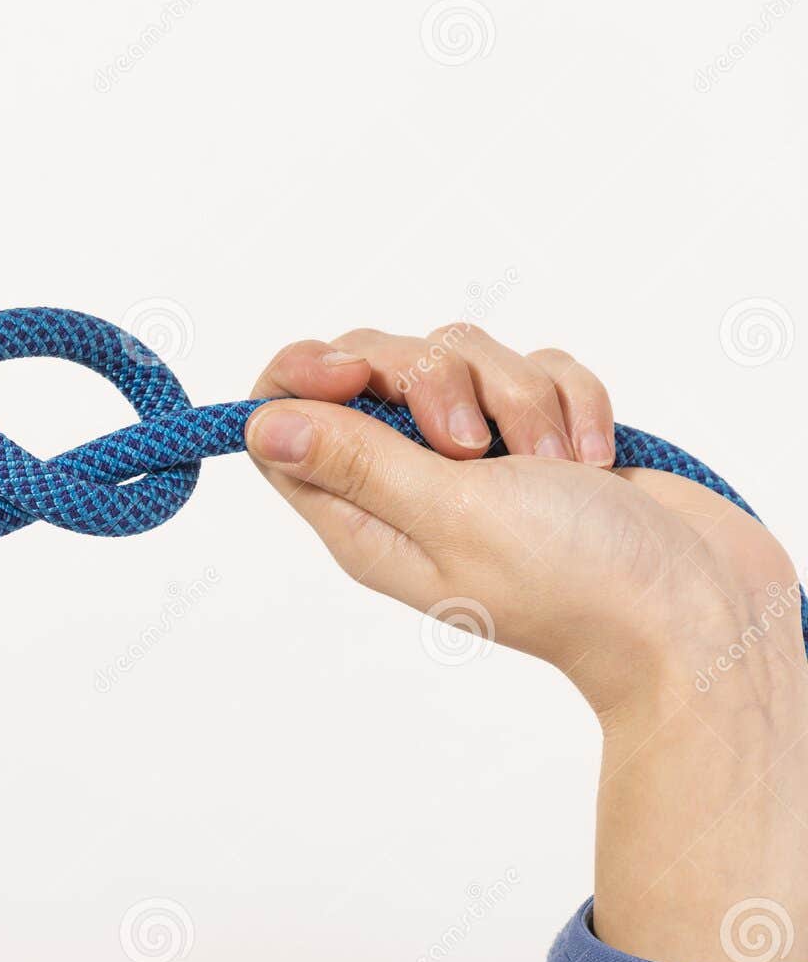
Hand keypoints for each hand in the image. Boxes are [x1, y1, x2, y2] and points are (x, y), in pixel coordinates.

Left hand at [244, 323, 807, 961]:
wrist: (699, 606)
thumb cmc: (575, 581)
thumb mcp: (449, 515)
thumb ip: (357, 462)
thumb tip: (262, 425)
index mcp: (364, 513)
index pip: (286, 421)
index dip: (305, 375)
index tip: (349, 370)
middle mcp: (409, 480)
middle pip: (372, 366)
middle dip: (432, 377)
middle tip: (471, 442)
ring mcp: (479, 455)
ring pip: (461, 355)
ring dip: (518, 396)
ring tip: (550, 465)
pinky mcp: (541, 432)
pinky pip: (534, 366)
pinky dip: (569, 401)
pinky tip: (590, 458)